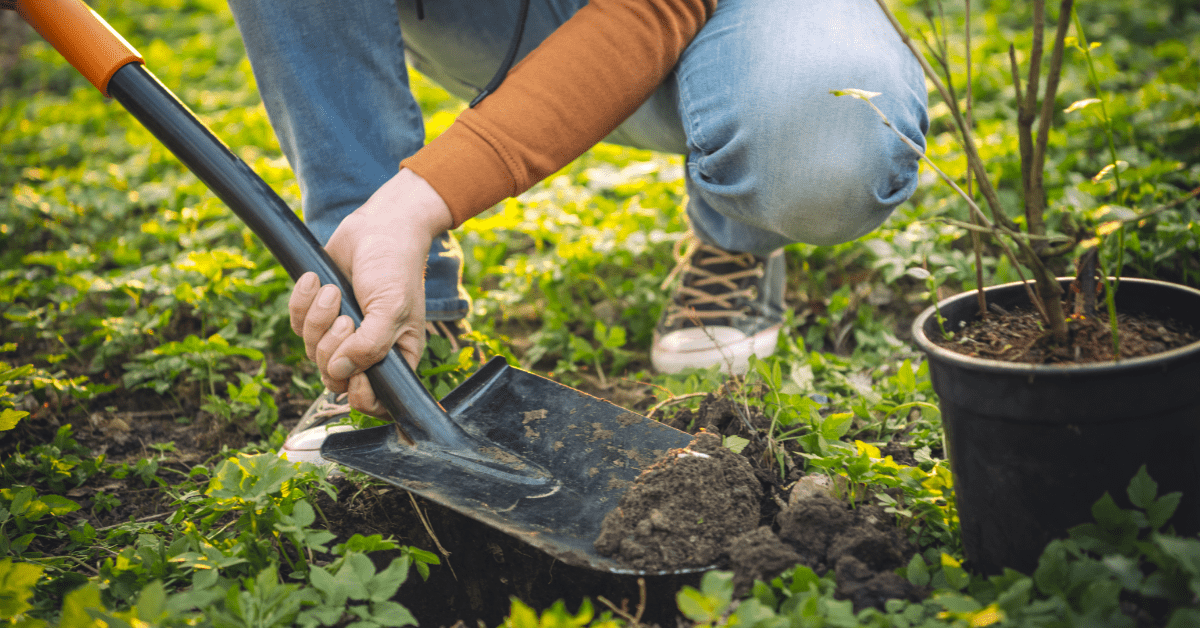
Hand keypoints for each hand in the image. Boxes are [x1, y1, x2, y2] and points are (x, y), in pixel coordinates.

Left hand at [288, 168, 453, 416]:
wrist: (376, 227)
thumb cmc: (394, 267)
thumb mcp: (391, 308)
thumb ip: (370, 346)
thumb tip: (339, 372)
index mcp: (395, 357)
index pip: (374, 401)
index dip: (360, 395)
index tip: (356, 375)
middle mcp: (367, 351)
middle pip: (334, 378)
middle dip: (332, 347)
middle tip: (346, 318)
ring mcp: (341, 334)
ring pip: (313, 350)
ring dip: (317, 318)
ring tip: (333, 291)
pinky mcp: (318, 314)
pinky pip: (296, 323)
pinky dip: (301, 301)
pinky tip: (315, 280)